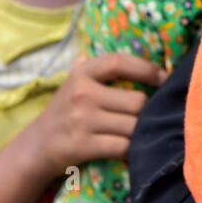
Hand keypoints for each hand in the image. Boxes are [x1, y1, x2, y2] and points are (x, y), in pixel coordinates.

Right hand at [31, 53, 166, 176]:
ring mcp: (82, 120)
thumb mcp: (73, 83)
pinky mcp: (83, 145)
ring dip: (140, 132)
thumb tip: (111, 51)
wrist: (37, 146)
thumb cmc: (64, 112)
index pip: (119, 62)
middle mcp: (82, 94)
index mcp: (82, 73)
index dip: (146, 68)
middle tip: (148, 116)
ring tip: (140, 133)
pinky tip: (130, 150)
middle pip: (136, 101)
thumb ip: (90, 66)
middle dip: (147, 111)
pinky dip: (130, 151)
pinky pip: (122, 147)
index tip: (164, 78)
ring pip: (133, 126)